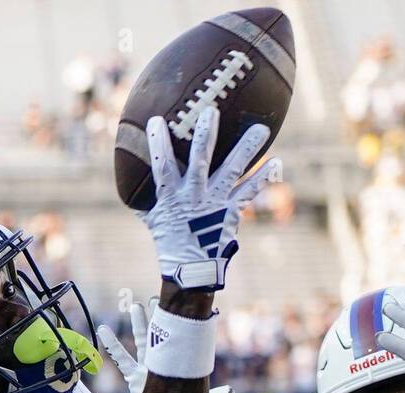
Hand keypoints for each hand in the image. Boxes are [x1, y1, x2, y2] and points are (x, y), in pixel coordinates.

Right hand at [98, 299, 231, 392]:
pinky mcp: (134, 378)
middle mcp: (163, 363)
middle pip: (160, 335)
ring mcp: (147, 368)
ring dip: (138, 324)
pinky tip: (103, 331)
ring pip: (142, 341)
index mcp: (178, 364)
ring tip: (134, 306)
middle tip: (155, 299)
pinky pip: (121, 359)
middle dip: (158, 318)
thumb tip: (229, 391)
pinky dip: (112, 346)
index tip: (179, 307)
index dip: (178, 325)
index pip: (179, 340)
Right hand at [139, 106, 279, 290]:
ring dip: (246, 149)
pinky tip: (277, 162)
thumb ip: (145, 199)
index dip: (157, 143)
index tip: (156, 120)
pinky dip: (263, 177)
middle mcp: (194, 196)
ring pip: (232, 171)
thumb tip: (128, 183)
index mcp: (171, 196)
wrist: (192, 270)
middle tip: (211, 111)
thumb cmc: (170, 243)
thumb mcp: (152, 220)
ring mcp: (215, 202)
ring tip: (261, 129)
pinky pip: (250, 191)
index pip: (161, 165)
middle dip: (205, 135)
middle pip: (199, 161)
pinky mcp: (231, 211)